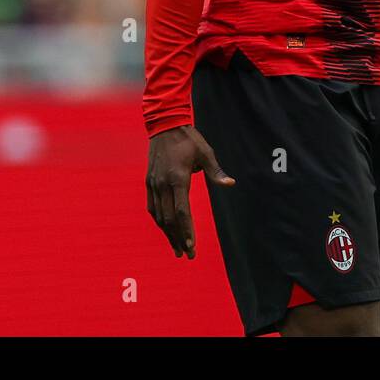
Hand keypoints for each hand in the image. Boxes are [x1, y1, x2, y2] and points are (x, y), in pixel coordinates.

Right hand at [146, 125, 234, 258]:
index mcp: (178, 178)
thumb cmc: (189, 139)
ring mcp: (153, 184)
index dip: (186, 231)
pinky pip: (152, 207)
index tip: (191, 247)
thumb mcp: (206, 153)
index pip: (182, 212)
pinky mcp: (149, 182)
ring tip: (177, 249)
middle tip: (188, 255)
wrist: (164, 125)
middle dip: (178, 239)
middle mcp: (163, 184)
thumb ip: (216, 172)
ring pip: (159, 216)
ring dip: (168, 234)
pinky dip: (159, 221)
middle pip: (170, 219)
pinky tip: (165, 229)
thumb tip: (230, 184)